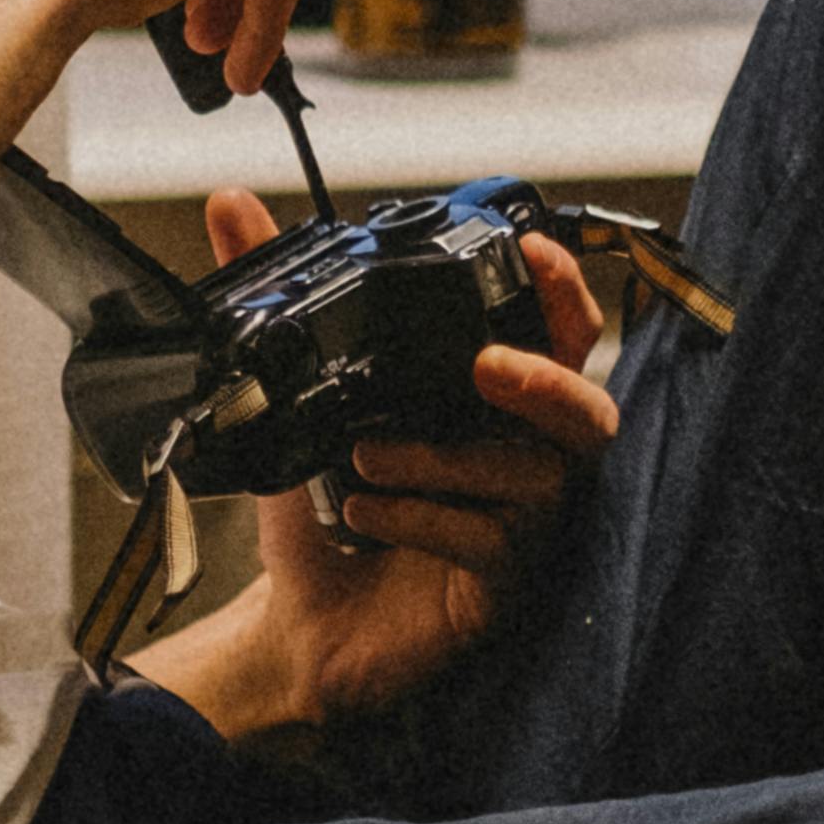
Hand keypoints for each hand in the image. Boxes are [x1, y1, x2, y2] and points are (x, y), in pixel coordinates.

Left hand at [144, 193, 619, 738]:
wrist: (302, 620)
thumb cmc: (326, 503)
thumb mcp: (297, 393)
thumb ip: (276, 296)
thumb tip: (233, 204)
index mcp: (498, 404)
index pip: (562, 337)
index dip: (563, 291)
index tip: (528, 248)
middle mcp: (525, 458)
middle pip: (590, 411)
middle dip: (546, 379)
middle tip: (484, 366)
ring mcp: (523, 527)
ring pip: (533, 476)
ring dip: (446, 457)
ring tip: (364, 455)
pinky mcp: (501, 586)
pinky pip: (490, 542)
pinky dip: (420, 517)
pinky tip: (361, 511)